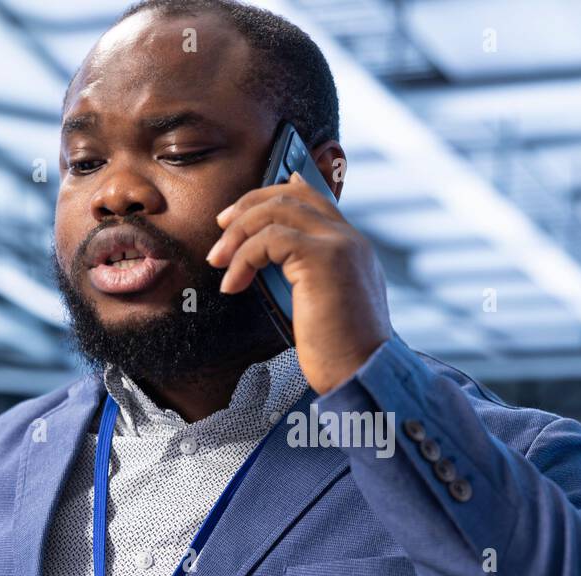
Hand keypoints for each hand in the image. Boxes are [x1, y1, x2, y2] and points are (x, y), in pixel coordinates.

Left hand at [207, 171, 391, 394]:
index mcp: (353, 248)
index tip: (239, 215)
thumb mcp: (324, 306)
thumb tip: (268, 267)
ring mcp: (339, 244)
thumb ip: (306, 278)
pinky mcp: (323, 257)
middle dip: (248, 206)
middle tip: (221, 228)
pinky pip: (268, 239)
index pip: (312, 199)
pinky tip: (233, 285)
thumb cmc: (341, 355)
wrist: (362, 375)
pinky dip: (243, 258)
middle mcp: (350, 239)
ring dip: (238, 233)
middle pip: (291, 195)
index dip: (272, 196)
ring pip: (276, 211)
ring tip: (218, 261)